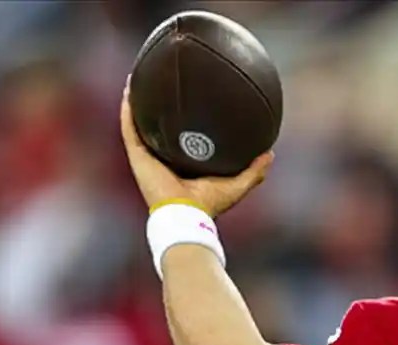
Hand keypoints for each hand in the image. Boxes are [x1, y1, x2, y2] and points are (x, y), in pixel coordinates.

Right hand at [119, 78, 272, 216]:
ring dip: (137, 102)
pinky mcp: (137, 156)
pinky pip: (129, 127)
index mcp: (181, 164)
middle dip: (157, 107)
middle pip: (156, 128)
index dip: (182, 121)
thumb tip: (270, 153)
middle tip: (163, 83)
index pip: (179, 139)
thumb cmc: (209, 204)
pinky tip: (130, 88)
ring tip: (140, 77)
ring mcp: (147, 156)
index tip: (189, 100)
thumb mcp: (237, 184)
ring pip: (138, 124)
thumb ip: (254, 171)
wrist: (187, 214)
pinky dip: (128, 108)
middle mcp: (162, 158)